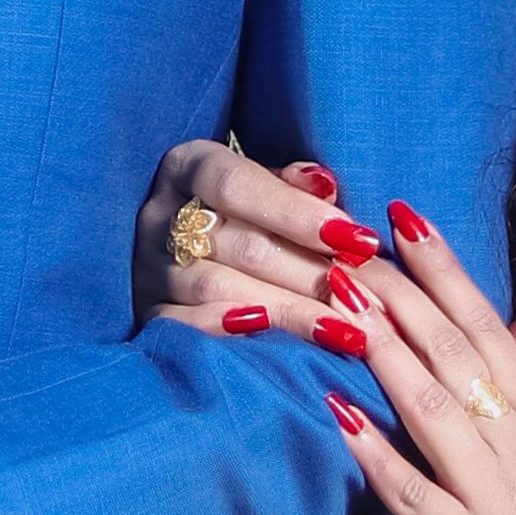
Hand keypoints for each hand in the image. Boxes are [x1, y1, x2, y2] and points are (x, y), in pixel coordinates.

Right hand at [135, 131, 355, 336]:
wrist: (189, 246)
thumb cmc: (243, 211)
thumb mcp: (263, 185)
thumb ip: (293, 185)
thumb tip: (326, 186)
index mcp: (186, 166)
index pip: (237, 185)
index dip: (298, 212)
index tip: (356, 238)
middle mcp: (159, 216)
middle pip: (239, 245)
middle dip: (310, 272)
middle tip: (367, 298)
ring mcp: (148, 269)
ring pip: (220, 289)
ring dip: (290, 311)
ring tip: (346, 331)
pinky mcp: (148, 313)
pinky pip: (191, 330)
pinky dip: (237, 338)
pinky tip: (284, 348)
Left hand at [312, 207, 515, 514]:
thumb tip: (512, 323)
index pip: (488, 329)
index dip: (446, 274)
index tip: (406, 224)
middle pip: (453, 355)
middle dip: (400, 296)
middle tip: (351, 246)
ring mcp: (491, 495)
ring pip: (431, 409)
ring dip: (383, 352)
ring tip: (340, 304)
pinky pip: (415, 496)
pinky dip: (377, 455)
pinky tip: (339, 415)